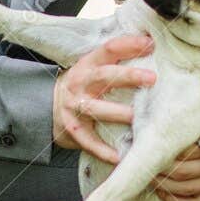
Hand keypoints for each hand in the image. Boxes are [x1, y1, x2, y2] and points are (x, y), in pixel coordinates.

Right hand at [53, 35, 156, 162]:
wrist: (46, 106)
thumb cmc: (84, 85)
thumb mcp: (93, 67)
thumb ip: (116, 60)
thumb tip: (152, 45)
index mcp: (88, 64)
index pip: (109, 49)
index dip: (129, 45)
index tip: (151, 44)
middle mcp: (81, 83)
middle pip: (104, 76)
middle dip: (128, 76)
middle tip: (152, 78)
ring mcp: (75, 107)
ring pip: (97, 109)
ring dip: (118, 113)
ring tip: (137, 117)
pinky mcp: (73, 130)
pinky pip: (88, 141)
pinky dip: (102, 150)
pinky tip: (118, 156)